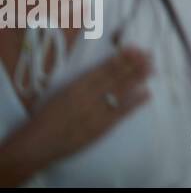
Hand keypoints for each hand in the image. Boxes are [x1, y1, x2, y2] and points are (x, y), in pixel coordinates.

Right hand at [14, 48, 151, 176]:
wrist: (37, 144)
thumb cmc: (47, 117)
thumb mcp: (62, 93)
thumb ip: (82, 82)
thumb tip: (103, 70)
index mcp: (76, 87)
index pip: (102, 70)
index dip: (120, 59)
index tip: (133, 48)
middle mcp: (88, 97)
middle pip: (115, 78)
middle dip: (133, 65)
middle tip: (149, 55)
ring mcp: (96, 113)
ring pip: (120, 92)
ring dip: (137, 80)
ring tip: (151, 68)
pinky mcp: (100, 128)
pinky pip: (120, 114)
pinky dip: (134, 103)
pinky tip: (146, 93)